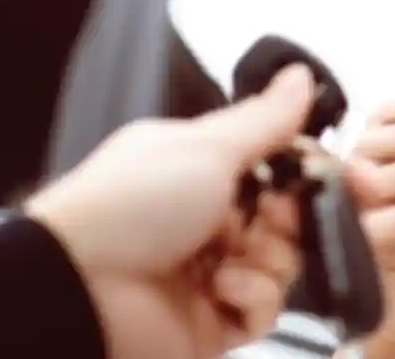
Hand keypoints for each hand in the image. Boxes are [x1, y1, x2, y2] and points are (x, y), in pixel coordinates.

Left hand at [26, 64, 315, 358]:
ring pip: (283, 263)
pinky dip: (252, 296)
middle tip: (270, 215)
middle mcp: (211, 219)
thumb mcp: (206, 147)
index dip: (301, 167)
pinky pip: (264, 309)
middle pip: (288, 217)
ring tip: (232, 257)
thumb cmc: (136, 201)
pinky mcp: (216, 322)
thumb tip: (303, 73)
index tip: (316, 168)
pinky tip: (221, 288)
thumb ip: (265, 119)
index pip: (274, 164)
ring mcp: (213, 273)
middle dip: (289, 216)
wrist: (78, 288)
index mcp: (201, 170)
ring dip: (269, 257)